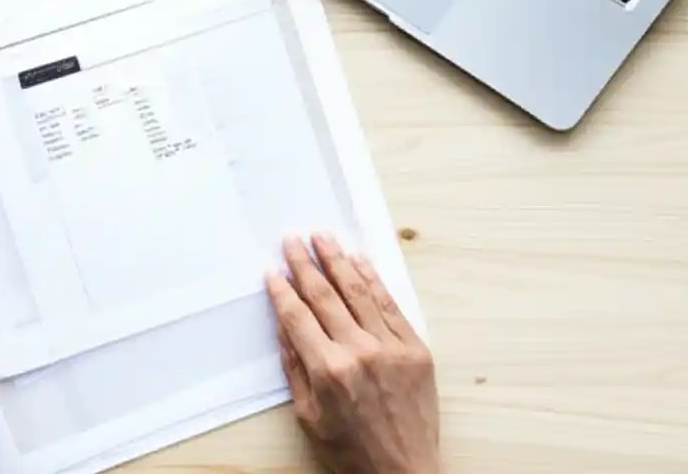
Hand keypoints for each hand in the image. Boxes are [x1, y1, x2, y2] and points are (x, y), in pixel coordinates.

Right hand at [266, 235, 439, 473]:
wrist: (404, 472)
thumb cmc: (351, 452)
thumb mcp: (308, 415)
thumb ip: (294, 367)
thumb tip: (284, 327)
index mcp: (328, 370)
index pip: (298, 316)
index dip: (282, 291)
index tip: (272, 271)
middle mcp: (359, 352)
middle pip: (326, 296)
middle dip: (305, 264)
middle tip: (292, 240)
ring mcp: (391, 348)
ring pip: (359, 292)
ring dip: (338, 260)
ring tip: (323, 237)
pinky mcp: (416, 350)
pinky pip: (391, 306)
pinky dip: (374, 281)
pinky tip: (359, 262)